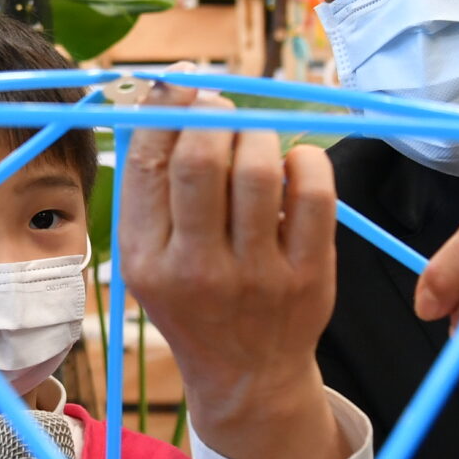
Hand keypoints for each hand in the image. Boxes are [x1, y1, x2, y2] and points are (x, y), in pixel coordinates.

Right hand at [120, 83, 347, 458]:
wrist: (245, 375)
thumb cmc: (192, 301)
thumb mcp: (147, 257)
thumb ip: (149, 187)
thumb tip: (165, 93)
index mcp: (145, 260)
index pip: (148, 162)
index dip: (166, 106)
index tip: (181, 82)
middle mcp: (196, 270)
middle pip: (201, 158)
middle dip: (211, 112)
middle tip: (218, 106)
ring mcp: (257, 275)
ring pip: (257, 167)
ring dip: (256, 132)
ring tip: (253, 135)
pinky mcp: (308, 276)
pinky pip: (313, 193)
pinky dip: (304, 160)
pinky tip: (292, 164)